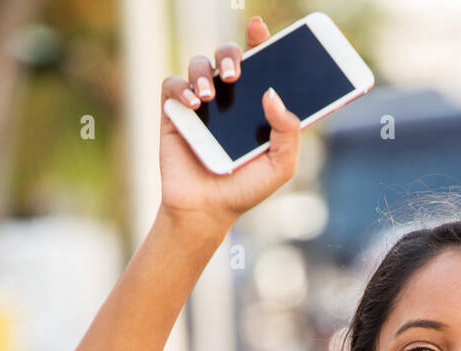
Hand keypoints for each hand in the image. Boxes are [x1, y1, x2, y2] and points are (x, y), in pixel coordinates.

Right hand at [159, 19, 300, 235]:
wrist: (207, 211)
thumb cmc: (245, 189)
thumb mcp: (279, 166)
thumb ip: (288, 132)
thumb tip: (273, 94)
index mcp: (255, 104)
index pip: (258, 62)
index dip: (259, 41)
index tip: (258, 29)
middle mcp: (227, 98)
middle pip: (227, 55)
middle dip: (230, 53)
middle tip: (234, 73)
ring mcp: (200, 103)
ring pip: (199, 64)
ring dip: (204, 72)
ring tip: (209, 97)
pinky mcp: (174, 112)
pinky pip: (173, 84)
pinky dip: (181, 87)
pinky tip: (193, 104)